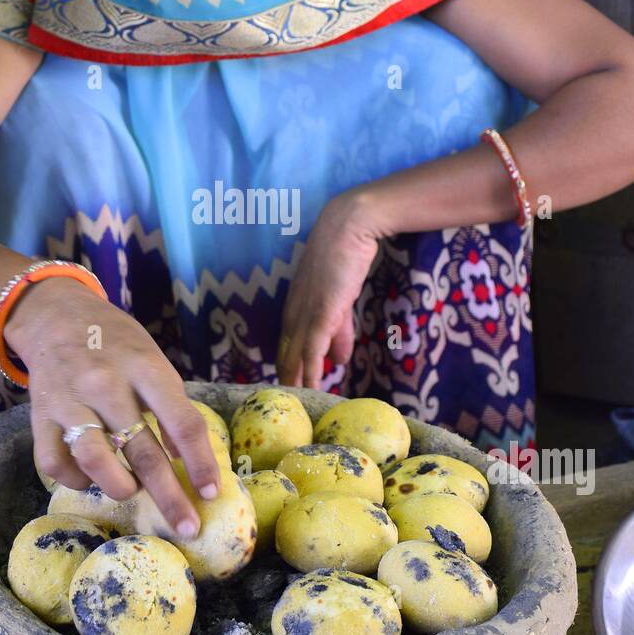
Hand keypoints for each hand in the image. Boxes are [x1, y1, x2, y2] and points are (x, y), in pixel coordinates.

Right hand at [6, 279, 219, 537]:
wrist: (55, 315)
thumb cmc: (116, 342)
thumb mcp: (152, 360)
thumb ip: (170, 405)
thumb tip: (186, 460)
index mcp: (144, 367)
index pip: (182, 422)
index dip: (200, 462)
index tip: (211, 493)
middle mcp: (106, 384)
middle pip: (143, 451)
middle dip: (169, 495)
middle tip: (187, 526)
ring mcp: (70, 400)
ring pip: (95, 460)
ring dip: (120, 486)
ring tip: (133, 492)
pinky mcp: (39, 415)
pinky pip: (55, 463)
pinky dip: (76, 481)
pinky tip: (92, 479)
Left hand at [277, 188, 385, 388]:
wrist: (348, 228)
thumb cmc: (344, 256)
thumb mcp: (342, 300)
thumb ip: (340, 331)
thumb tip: (339, 362)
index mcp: (296, 307)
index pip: (288, 347)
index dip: (288, 369)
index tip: (290, 389)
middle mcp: (294, 313)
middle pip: (285, 355)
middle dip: (287, 380)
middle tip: (288, 405)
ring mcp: (305, 313)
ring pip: (294, 357)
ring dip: (296, 381)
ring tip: (296, 404)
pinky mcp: (320, 313)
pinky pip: (312, 350)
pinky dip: (310, 371)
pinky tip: (312, 388)